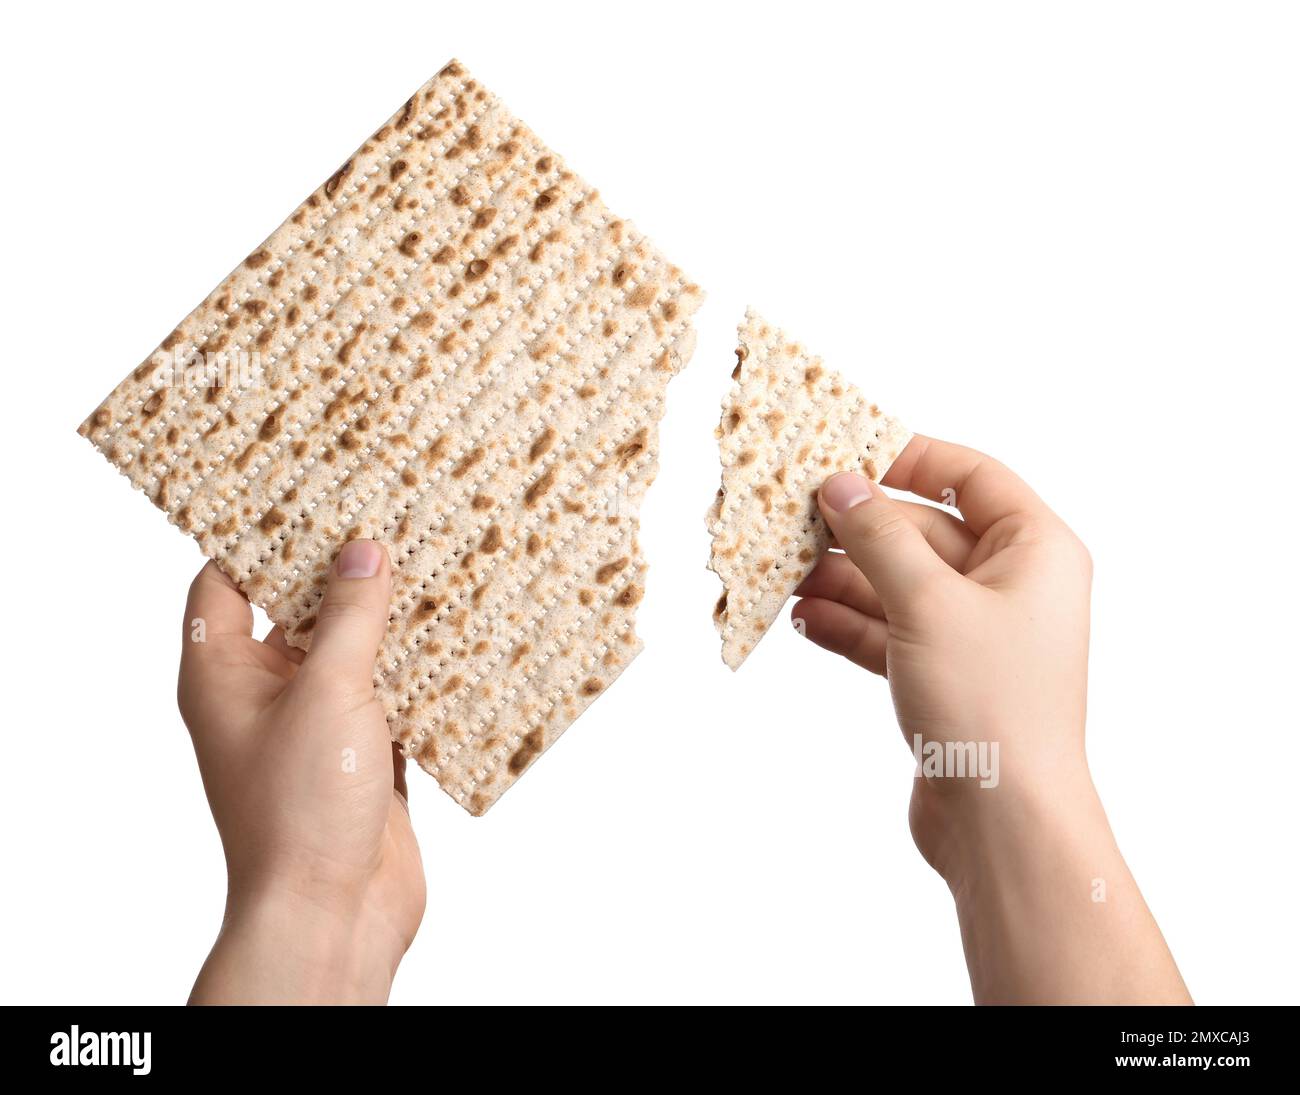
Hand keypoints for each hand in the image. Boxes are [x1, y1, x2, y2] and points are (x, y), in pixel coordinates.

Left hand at [179, 540, 424, 1003]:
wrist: (335, 913)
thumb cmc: (303, 808)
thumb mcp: (328, 693)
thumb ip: (351, 618)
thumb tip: (365, 551)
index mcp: (224, 676)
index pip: (223, 583)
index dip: (258, 536)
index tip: (306, 492)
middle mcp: (264, 696)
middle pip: (297, 612)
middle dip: (342, 571)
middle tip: (388, 516)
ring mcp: (315, 727)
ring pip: (351, 653)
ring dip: (389, 620)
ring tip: (434, 561)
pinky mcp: (363, 756)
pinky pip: (390, 695)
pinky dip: (419, 670)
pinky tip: (459, 635)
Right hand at [792, 435, 1189, 1003]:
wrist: (1005, 823)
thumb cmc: (990, 704)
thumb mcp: (927, 604)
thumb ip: (879, 537)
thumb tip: (840, 484)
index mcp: (1035, 550)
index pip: (971, 475)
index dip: (909, 457)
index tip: (846, 454)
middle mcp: (1012, 586)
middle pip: (923, 532)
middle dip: (857, 530)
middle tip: (791, 517)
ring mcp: (976, 634)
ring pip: (899, 585)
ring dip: (842, 579)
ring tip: (783, 572)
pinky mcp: (946, 677)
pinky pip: (890, 633)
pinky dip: (849, 625)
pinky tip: (803, 619)